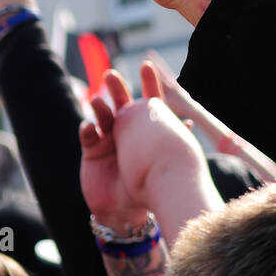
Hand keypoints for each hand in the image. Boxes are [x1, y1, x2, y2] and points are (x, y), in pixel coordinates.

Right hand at [78, 62, 205, 231]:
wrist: (123, 210)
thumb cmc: (144, 187)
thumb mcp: (156, 164)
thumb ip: (169, 143)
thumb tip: (189, 123)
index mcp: (142, 131)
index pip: (147, 102)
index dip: (148, 84)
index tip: (147, 65)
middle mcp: (124, 130)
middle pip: (120, 104)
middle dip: (115, 89)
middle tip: (111, 75)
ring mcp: (106, 139)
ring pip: (102, 117)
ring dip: (100, 108)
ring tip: (98, 102)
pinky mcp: (91, 151)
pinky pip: (87, 137)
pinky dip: (87, 130)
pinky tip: (88, 126)